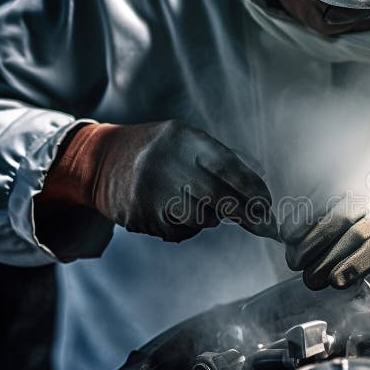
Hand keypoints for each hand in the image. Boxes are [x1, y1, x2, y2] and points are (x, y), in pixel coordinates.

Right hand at [39, 120, 277, 241]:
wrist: (101, 160)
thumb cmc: (158, 151)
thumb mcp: (188, 141)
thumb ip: (224, 158)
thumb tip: (261, 182)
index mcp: (185, 138)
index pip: (230, 167)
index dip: (254, 189)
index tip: (268, 206)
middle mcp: (168, 161)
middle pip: (219, 198)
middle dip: (246, 214)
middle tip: (263, 226)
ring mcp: (151, 189)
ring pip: (201, 218)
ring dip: (209, 218)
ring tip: (192, 203)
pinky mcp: (140, 213)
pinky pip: (179, 231)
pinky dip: (185, 227)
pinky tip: (170, 211)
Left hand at [281, 190, 369, 289]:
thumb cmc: (356, 230)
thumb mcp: (334, 219)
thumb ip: (306, 225)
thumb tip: (269, 230)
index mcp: (346, 190)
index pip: (322, 200)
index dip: (302, 218)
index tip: (286, 236)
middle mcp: (366, 200)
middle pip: (338, 219)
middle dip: (312, 243)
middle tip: (295, 263)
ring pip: (356, 235)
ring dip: (330, 259)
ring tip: (311, 279)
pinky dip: (355, 265)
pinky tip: (339, 280)